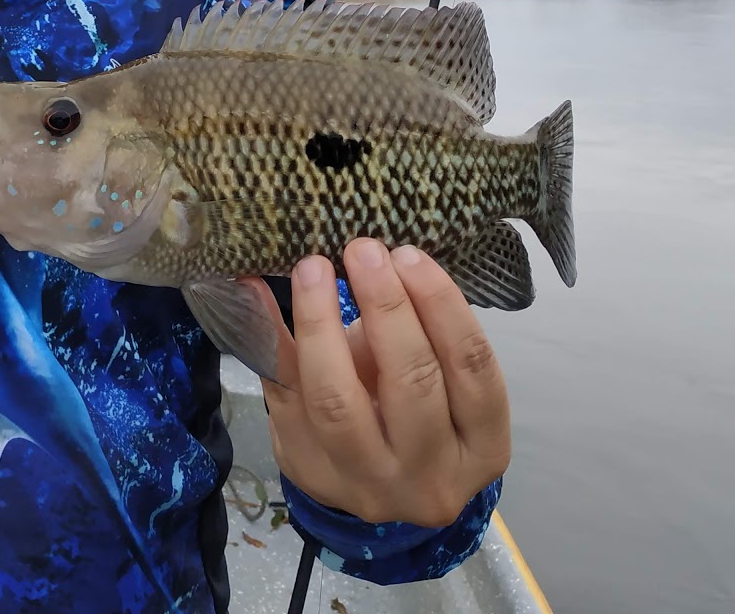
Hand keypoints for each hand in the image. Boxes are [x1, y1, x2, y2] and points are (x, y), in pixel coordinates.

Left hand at [262, 240, 511, 527]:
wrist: (378, 484)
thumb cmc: (419, 410)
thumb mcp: (441, 380)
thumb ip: (420, 330)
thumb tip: (377, 259)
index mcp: (482, 445)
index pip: (471, 366)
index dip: (441, 304)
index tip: (408, 254)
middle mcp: (431, 475)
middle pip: (412, 383)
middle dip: (386, 306)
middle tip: (362, 250)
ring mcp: (367, 484)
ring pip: (338, 402)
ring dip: (321, 324)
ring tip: (312, 268)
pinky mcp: (309, 472)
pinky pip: (282, 398)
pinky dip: (268, 338)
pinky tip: (253, 292)